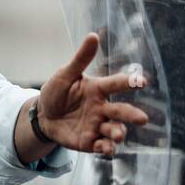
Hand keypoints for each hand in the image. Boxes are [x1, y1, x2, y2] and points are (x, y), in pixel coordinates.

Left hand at [38, 33, 149, 154]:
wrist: (42, 116)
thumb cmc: (56, 92)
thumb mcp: (65, 75)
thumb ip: (81, 59)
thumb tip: (93, 36)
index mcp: (98, 89)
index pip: (116, 84)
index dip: (130, 82)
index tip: (142, 81)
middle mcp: (102, 108)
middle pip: (121, 111)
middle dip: (132, 115)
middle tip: (142, 119)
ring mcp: (97, 125)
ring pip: (114, 130)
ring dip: (118, 133)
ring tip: (118, 135)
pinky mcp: (90, 141)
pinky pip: (102, 146)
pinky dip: (107, 148)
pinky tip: (107, 149)